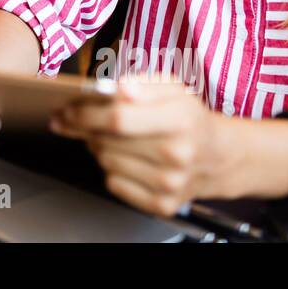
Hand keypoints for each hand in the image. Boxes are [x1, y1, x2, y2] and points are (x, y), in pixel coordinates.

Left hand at [49, 77, 238, 217]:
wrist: (219, 157)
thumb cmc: (189, 118)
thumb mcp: (173, 88)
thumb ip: (143, 84)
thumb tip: (119, 89)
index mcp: (180, 120)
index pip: (118, 118)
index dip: (86, 113)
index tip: (68, 109)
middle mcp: (177, 155)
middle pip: (107, 142)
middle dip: (86, 129)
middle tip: (81, 120)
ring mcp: (170, 184)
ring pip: (106, 163)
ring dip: (98, 148)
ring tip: (109, 138)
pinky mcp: (163, 204)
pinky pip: (115, 185)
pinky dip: (111, 170)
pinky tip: (124, 159)